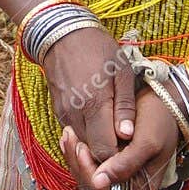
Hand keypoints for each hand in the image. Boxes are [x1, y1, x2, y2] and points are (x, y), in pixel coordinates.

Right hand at [41, 26, 136, 168]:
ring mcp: (64, 113)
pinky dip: (87, 132)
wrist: (62, 34)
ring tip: (113, 127)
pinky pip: (74, 131)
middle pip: (92, 152)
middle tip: (124, 138)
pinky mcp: (58, 111)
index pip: (104, 151)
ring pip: (82, 143)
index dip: (118, 155)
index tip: (130, 146)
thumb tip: (127, 135)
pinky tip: (98, 118)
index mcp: (94, 105)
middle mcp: (75, 114)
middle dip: (109, 152)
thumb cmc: (98, 49)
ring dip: (97, 142)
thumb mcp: (121, 71)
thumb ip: (125, 106)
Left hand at [60, 86, 178, 189]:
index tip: (82, 149)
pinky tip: (70, 136)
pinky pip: (89, 162)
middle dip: (78, 163)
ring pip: (87, 174)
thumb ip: (125, 165)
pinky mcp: (110, 160)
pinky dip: (78, 150)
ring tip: (68, 134)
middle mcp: (127, 184)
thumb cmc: (160, 120)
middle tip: (70, 137)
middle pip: (92, 186)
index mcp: (140, 187)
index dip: (89, 174)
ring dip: (75, 155)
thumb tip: (99, 182)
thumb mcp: (147, 143)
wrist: (166, 102)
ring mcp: (118, 172)